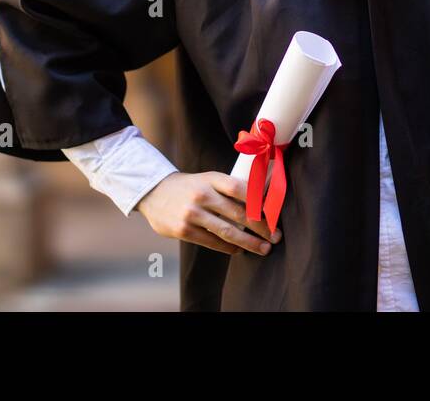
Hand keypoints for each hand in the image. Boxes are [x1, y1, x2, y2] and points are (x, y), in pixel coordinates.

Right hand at [136, 171, 282, 256]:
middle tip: (275, 236)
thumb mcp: (208, 180)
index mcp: (211, 179)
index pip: (240, 189)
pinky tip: (239, 250)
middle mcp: (202, 195)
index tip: (274, 215)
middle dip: (261, 227)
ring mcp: (192, 213)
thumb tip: (261, 202)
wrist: (153, 192)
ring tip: (263, 248)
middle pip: (239, 213)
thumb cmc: (190, 187)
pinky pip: (213, 242)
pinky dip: (229, 247)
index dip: (259, 202)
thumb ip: (229, 189)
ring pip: (228, 231)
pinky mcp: (183, 230)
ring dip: (249, 242)